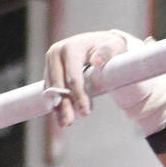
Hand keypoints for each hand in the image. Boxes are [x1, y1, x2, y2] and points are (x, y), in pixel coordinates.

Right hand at [44, 30, 165, 135]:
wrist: (100, 43)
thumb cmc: (110, 46)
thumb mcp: (115, 46)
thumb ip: (108, 52)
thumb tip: (97, 61)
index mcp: (71, 48)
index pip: (73, 76)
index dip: (79, 95)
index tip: (86, 112)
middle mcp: (56, 53)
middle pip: (59, 83)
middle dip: (65, 104)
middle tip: (71, 122)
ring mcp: (51, 62)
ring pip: (52, 88)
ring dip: (58, 107)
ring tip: (66, 123)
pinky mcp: (50, 70)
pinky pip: (51, 90)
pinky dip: (56, 104)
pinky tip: (61, 118)